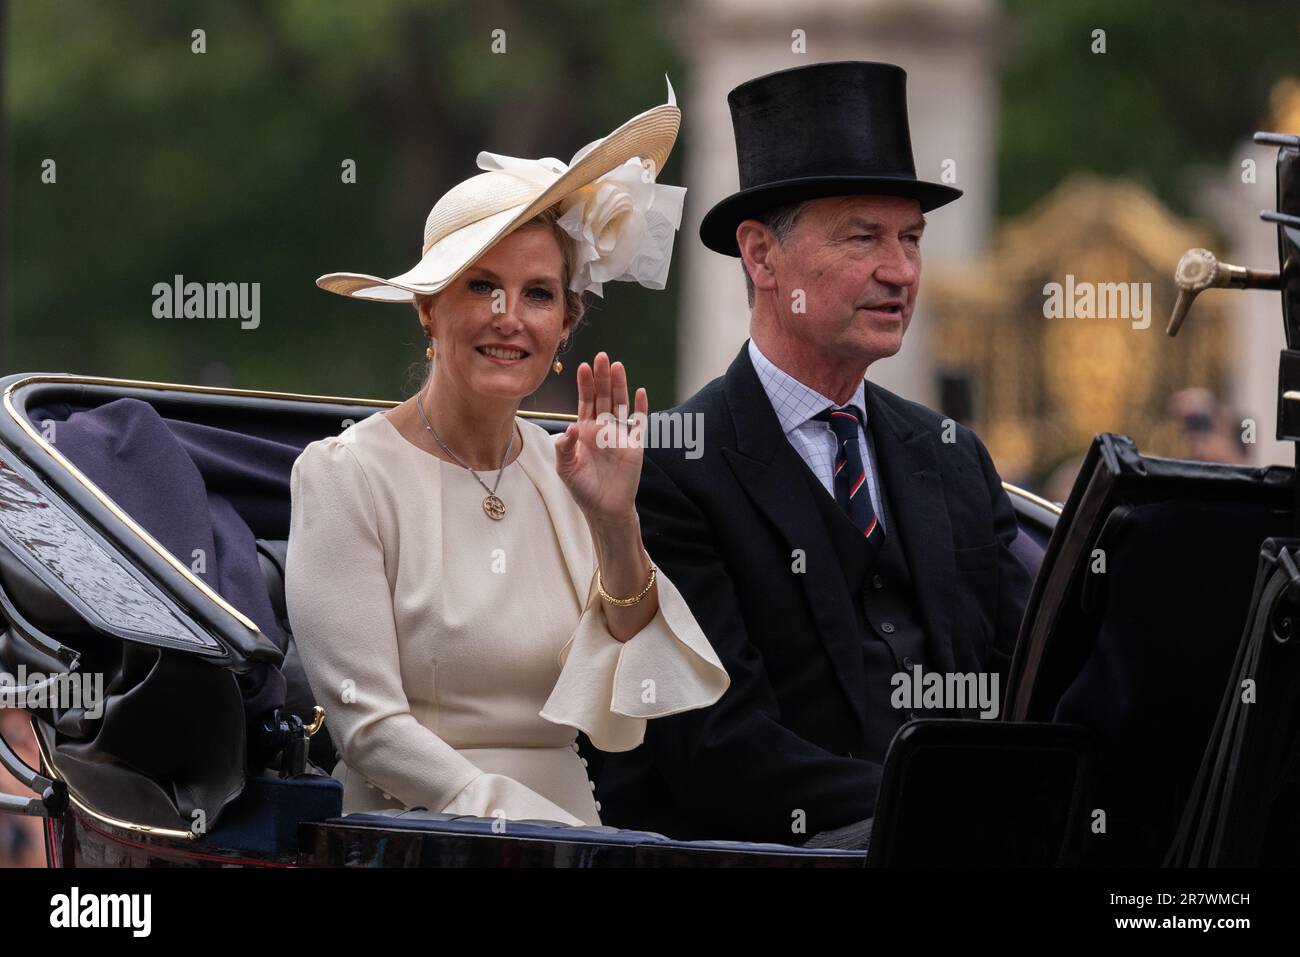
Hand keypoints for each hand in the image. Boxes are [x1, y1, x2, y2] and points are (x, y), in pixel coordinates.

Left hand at [555, 351, 647, 528]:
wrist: (605, 509)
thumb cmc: (583, 489)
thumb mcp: (566, 468)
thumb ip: (564, 446)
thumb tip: (571, 426)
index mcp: (585, 431)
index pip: (585, 401)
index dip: (584, 384)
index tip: (583, 367)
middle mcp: (603, 428)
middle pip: (603, 396)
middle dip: (602, 377)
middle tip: (602, 357)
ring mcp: (620, 435)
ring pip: (620, 404)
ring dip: (620, 385)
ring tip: (618, 366)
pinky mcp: (635, 445)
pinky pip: (639, 423)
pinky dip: (640, 407)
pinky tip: (641, 391)